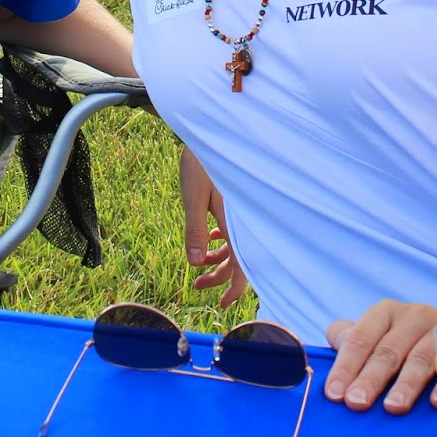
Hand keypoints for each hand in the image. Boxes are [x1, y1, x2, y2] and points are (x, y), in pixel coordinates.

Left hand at [179, 146, 248, 308]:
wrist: (209, 132)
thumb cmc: (201, 163)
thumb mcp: (193, 197)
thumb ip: (194, 230)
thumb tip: (194, 263)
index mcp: (236, 221)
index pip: (242, 265)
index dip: (234, 289)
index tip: (221, 304)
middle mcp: (243, 219)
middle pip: (238, 259)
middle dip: (219, 276)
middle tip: (197, 286)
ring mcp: (241, 211)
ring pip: (235, 246)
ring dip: (218, 258)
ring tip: (199, 265)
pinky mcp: (236, 203)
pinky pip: (234, 231)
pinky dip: (221, 240)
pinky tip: (208, 239)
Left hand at [324, 300, 436, 414]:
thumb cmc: (405, 339)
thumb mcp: (379, 332)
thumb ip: (352, 339)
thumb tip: (330, 347)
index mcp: (385, 313)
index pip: (360, 339)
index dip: (345, 367)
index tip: (334, 395)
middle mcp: (414, 316)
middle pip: (388, 351)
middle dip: (371, 378)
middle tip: (356, 403)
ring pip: (421, 358)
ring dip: (406, 383)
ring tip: (392, 407)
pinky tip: (436, 403)